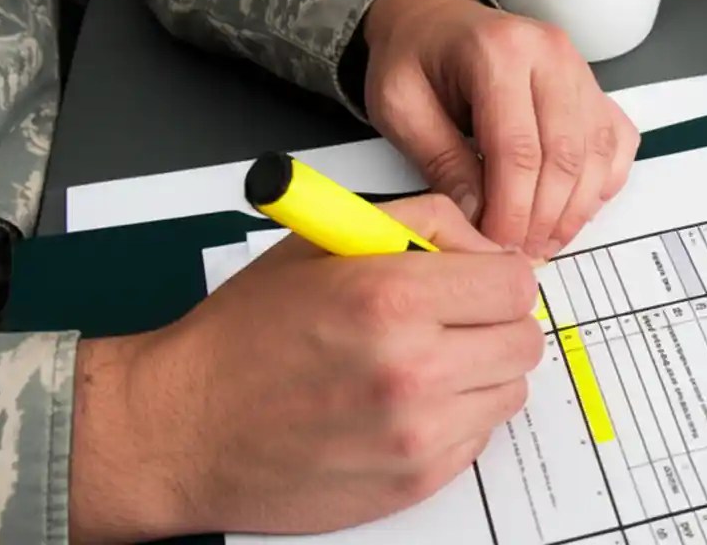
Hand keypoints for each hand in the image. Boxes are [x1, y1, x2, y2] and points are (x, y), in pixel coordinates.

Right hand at [68, 195, 542, 541]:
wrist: (182, 428)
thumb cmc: (242, 336)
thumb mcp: (322, 243)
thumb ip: (420, 225)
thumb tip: (488, 246)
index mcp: (389, 296)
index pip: (516, 281)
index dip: (496, 275)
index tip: (476, 281)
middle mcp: (411, 367)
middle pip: (524, 339)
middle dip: (493, 323)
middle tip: (451, 321)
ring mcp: (417, 432)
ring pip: (510, 391)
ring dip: (479, 374)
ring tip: (422, 363)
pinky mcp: (415, 480)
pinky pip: (479, 438)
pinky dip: (455, 419)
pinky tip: (404, 405)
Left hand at [363, 0, 639, 260]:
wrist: (434, 20)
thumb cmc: (414, 58)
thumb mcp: (400, 106)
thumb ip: (440, 160)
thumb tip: (479, 216)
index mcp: (498, 51)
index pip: (517, 150)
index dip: (511, 209)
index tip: (495, 245)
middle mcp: (551, 54)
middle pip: (564, 156)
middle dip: (544, 217)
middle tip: (519, 252)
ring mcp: (580, 68)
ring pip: (596, 154)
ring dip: (574, 209)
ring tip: (542, 241)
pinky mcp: (593, 87)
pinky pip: (615, 143)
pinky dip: (599, 184)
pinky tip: (571, 208)